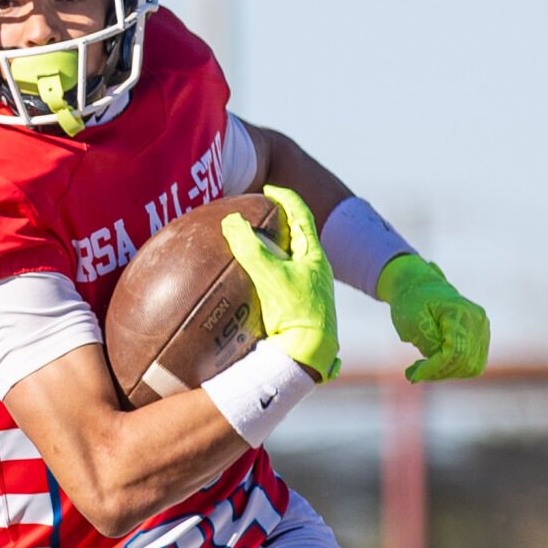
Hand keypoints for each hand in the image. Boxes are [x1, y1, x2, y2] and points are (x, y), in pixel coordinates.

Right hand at [220, 185, 339, 380]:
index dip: (285, 198)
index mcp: (315, 257)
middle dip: (278, 225)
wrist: (308, 357)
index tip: (268, 191)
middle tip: (257, 218)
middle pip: (297, 238)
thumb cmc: (295, 314)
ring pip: (291, 262)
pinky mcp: (301, 310)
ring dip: (273, 252)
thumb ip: (249, 248)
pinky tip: (253, 284)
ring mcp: (309, 292)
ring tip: (251, 248)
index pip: (302, 216)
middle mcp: (316, 273)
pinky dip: (268, 275)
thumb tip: (231, 221)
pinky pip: (284, 283)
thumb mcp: (269, 276)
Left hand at [377, 255, 489, 381]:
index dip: (434, 368)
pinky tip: (433, 363)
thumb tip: (441, 365)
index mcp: (460, 312)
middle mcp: (477, 320)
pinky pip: (472, 364)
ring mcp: (483, 329)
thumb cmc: (413, 303)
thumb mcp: (413, 323)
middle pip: (464, 362)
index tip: (412, 375)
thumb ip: (429, 344)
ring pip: (470, 367)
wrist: (420, 287)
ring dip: (445, 372)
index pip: (453, 352)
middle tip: (413, 372)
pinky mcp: (482, 337)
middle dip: (438, 372)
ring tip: (421, 366)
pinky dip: (452, 368)